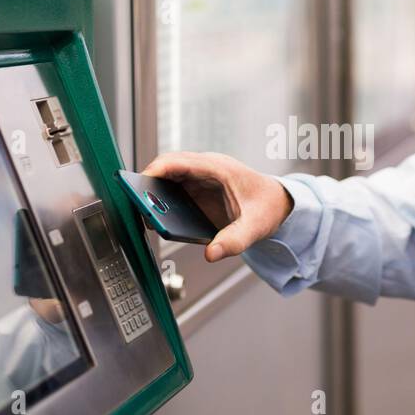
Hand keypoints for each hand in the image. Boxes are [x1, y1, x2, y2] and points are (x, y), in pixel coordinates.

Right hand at [141, 152, 294, 262]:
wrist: (278, 204)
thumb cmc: (268, 208)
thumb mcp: (255, 227)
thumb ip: (234, 241)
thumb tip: (211, 254)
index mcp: (218, 168)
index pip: (178, 161)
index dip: (155, 170)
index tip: (139, 184)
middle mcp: (205, 169)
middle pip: (167, 168)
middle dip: (148, 184)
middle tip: (136, 206)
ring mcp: (200, 178)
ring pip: (167, 179)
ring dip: (153, 193)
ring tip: (144, 216)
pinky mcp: (197, 190)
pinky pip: (173, 190)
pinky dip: (161, 201)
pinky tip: (158, 219)